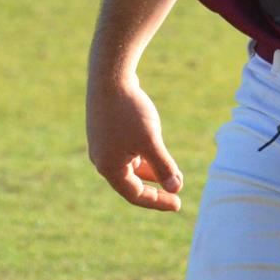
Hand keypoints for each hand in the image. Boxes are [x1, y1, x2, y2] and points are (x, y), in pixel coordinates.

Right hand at [87, 73, 183, 211]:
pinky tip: (155, 149)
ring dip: (150, 170)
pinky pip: (126, 151)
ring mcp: (102, 144)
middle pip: (130, 182)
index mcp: (109, 167)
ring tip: (172, 172)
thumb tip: (176, 189)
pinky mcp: (106, 129)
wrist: (110, 76)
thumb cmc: (129, 111)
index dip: (157, 201)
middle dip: (155, 187)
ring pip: (129, 165)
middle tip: (177, 190)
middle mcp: (102, 159)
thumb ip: (164, 166)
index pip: (135, 194)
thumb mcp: (151, 141)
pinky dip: (142, 155)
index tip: (178, 204)